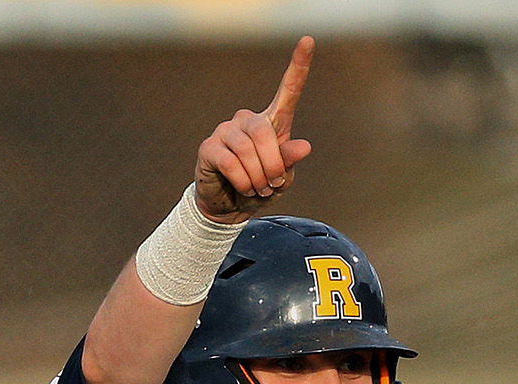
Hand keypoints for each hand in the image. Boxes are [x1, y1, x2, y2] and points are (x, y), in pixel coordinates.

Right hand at [194, 36, 314, 223]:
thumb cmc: (260, 188)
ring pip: (247, 149)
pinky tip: (243, 187)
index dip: (299, 66)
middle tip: (271, 185)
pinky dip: (242, 180)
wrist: (230, 208)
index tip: (308, 40)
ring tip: (257, 188)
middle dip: (272, 165)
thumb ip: (290, 162)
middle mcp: (248, 121)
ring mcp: (226, 131)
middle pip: (265, 133)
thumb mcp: (282, 179)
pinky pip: (231, 161)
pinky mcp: (209, 147)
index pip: (288, 90)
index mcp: (272, 123)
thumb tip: (304, 146)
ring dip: (257, 176)